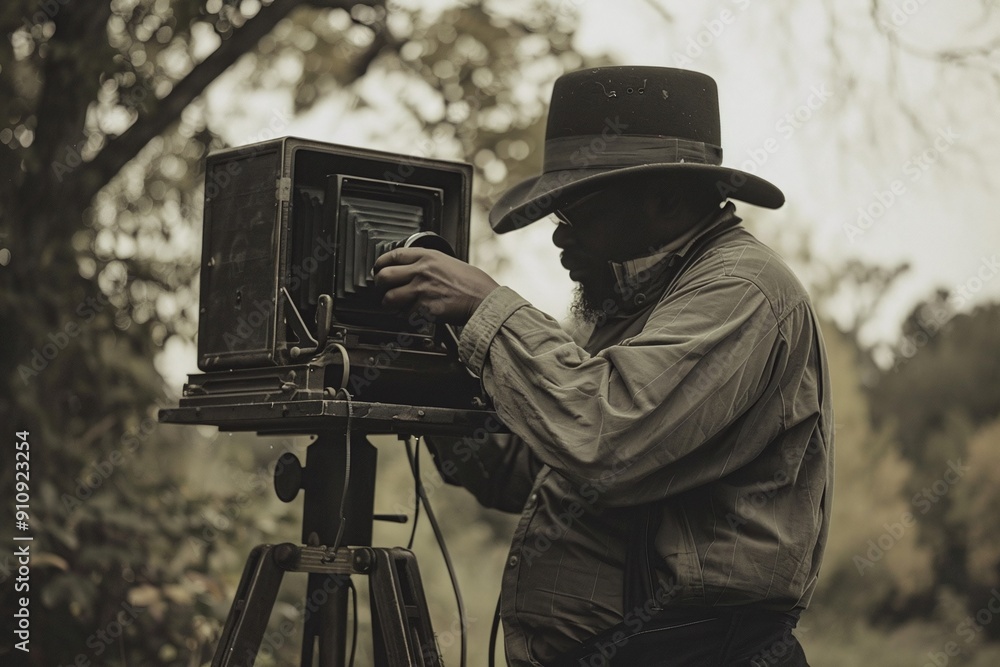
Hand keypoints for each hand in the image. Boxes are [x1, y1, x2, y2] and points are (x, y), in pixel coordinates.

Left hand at [373, 248, 499, 324]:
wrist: (484, 301)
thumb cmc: (472, 284)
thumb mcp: (448, 262)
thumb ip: (428, 264)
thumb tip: (412, 269)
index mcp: (428, 257)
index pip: (393, 255)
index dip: (380, 263)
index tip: (378, 269)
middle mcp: (422, 271)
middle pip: (384, 276)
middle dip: (379, 286)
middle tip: (383, 290)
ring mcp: (422, 290)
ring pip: (390, 298)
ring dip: (390, 304)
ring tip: (396, 306)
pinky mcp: (424, 309)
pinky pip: (405, 315)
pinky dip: (408, 317)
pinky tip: (416, 314)